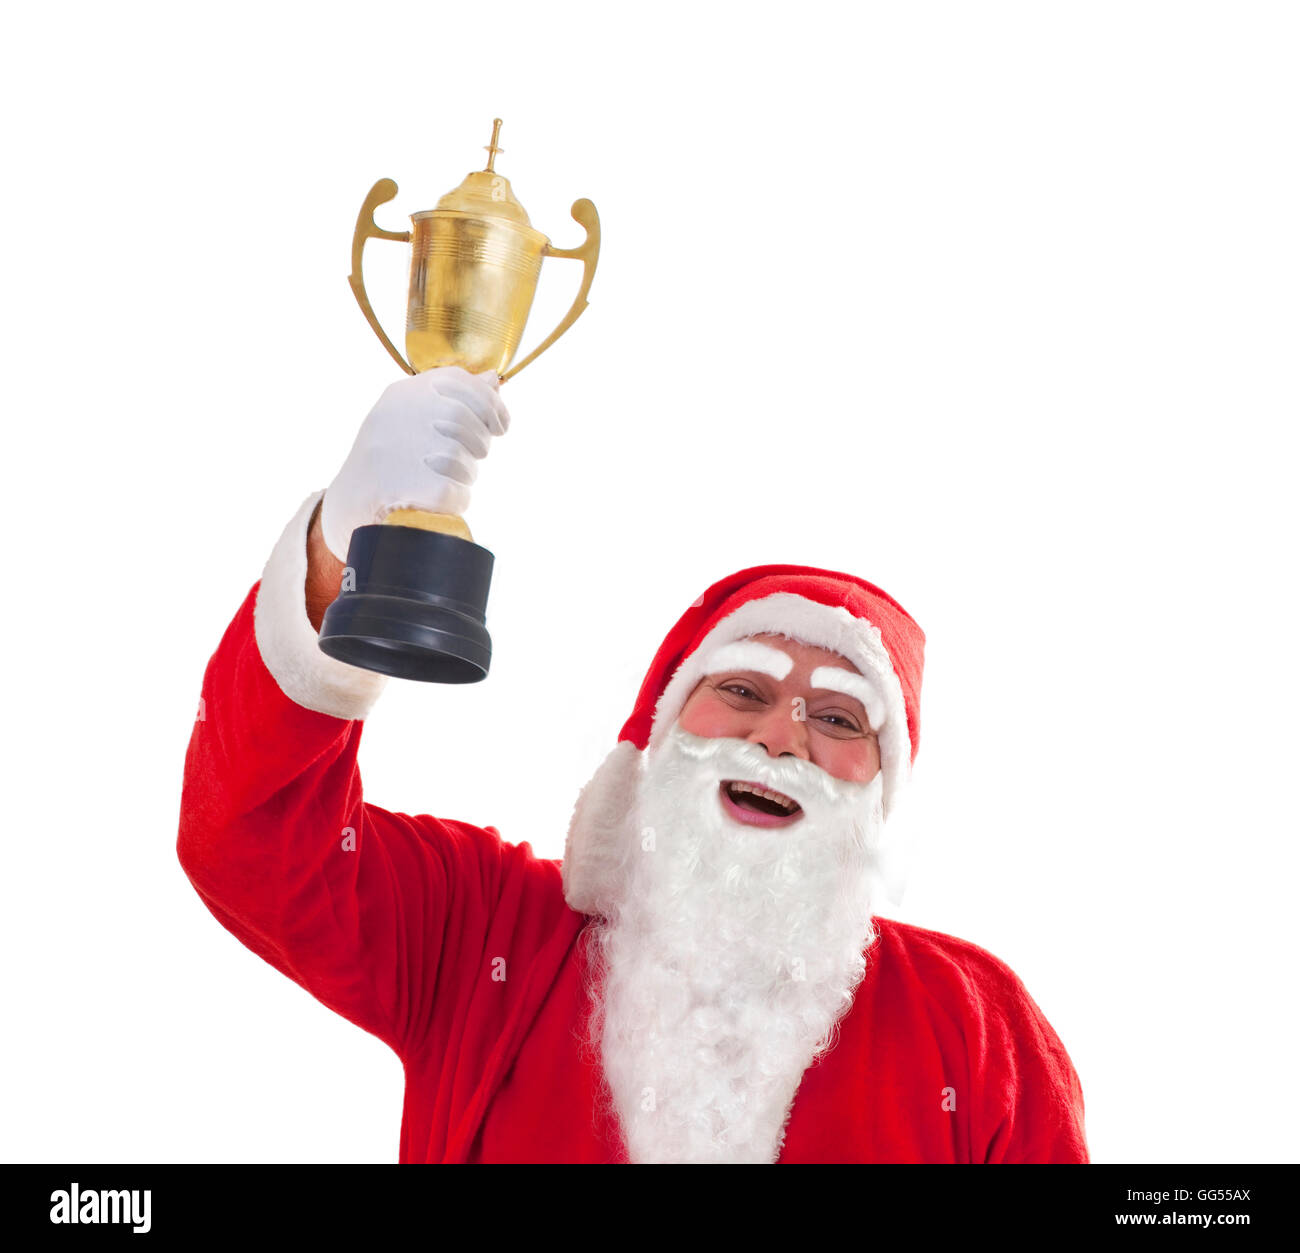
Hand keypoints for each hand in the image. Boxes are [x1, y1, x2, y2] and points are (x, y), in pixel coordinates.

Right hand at [320, 367, 510, 561]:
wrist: (350, 504)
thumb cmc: (393, 458)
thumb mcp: (416, 419)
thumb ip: (455, 399)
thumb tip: (493, 379)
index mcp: (402, 393)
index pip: (459, 380)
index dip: (490, 404)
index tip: (501, 426)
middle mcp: (397, 415)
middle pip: (464, 419)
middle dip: (479, 443)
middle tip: (475, 457)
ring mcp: (398, 449)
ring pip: (461, 458)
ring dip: (466, 474)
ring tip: (447, 479)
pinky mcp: (405, 485)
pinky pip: (455, 492)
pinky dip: (457, 500)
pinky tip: (442, 500)